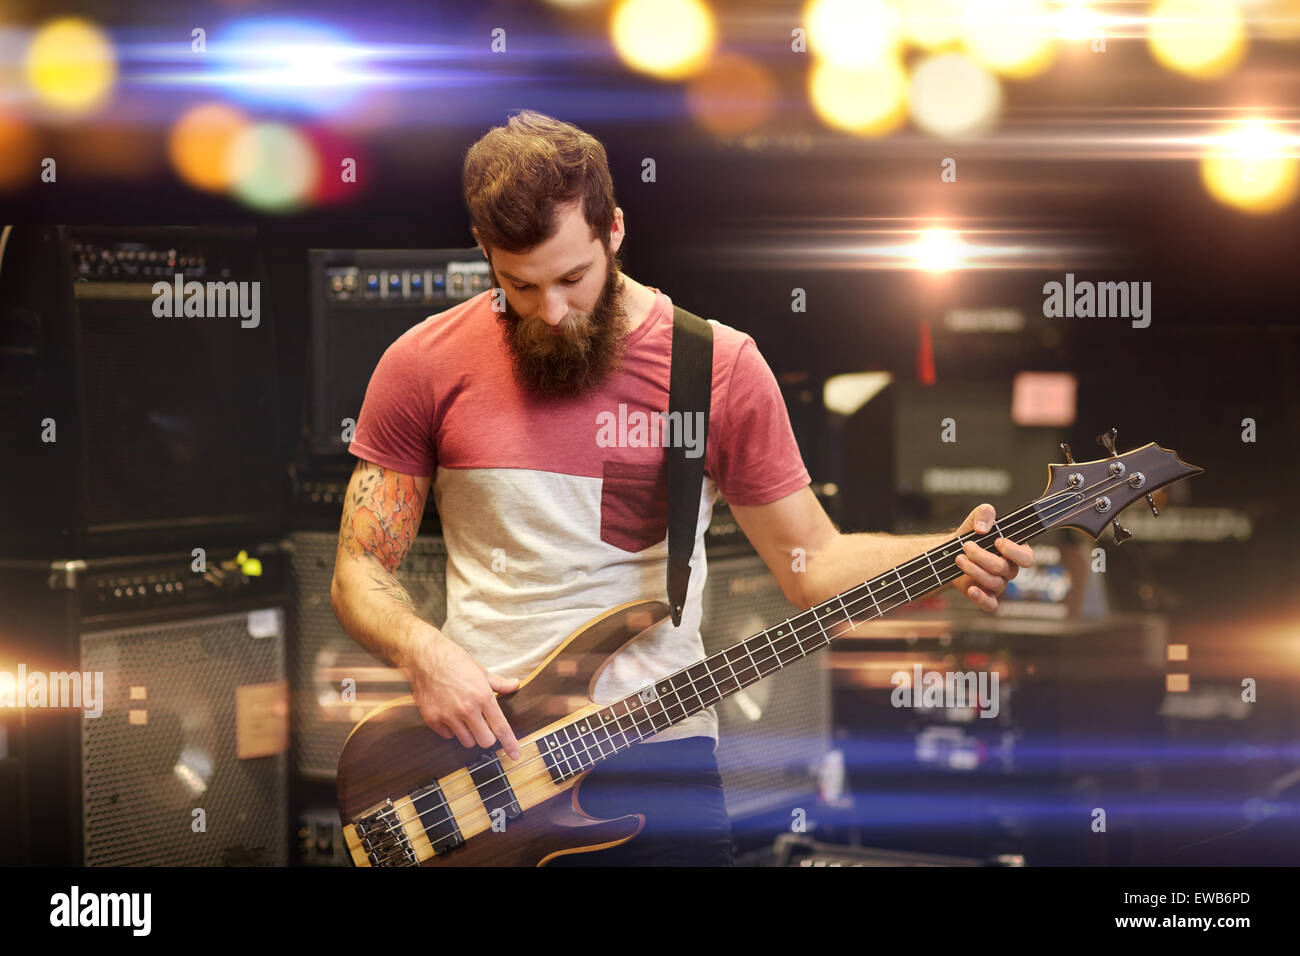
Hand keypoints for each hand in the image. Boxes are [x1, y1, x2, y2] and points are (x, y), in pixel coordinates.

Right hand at [402, 629, 521, 760]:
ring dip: (470, 734)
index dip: (510, 744)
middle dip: (487, 737)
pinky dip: (451, 730)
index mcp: (482, 697)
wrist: (425, 656)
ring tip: (465, 717)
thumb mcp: (480, 670)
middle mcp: (466, 709)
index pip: (500, 727)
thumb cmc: (454, 661)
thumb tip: (515, 685)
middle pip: (485, 741)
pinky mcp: (432, 719)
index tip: (515, 755)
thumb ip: (499, 683)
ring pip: (467, 741)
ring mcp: (448, 716)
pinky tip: (450, 714)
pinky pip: (448, 736)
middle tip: (484, 726)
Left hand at [950, 504, 1034, 611]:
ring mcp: (999, 584)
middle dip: (982, 557)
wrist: (951, 551)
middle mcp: (1010, 569)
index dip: (1014, 551)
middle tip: (966, 546)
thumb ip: (985, 513)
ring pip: (994, 583)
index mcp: (1015, 551)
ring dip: (973, 570)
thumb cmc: (971, 534)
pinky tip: (970, 589)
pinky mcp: (986, 596)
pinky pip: (991, 605)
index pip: (1027, 558)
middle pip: (1004, 569)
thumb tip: (983, 528)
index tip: (997, 541)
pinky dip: (981, 598)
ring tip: (959, 558)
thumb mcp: (977, 518)